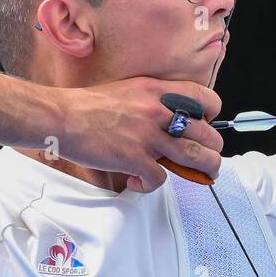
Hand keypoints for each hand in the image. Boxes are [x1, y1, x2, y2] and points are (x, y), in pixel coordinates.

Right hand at [58, 78, 223, 192]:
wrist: (61, 116)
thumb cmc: (90, 106)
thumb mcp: (131, 90)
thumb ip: (155, 102)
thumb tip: (174, 120)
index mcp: (158, 91)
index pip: (205, 98)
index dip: (213, 114)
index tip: (206, 125)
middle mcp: (158, 111)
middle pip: (207, 134)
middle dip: (214, 151)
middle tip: (209, 160)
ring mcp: (148, 136)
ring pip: (195, 157)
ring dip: (204, 170)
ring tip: (200, 175)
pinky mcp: (134, 158)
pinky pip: (160, 179)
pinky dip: (150, 186)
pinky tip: (136, 182)